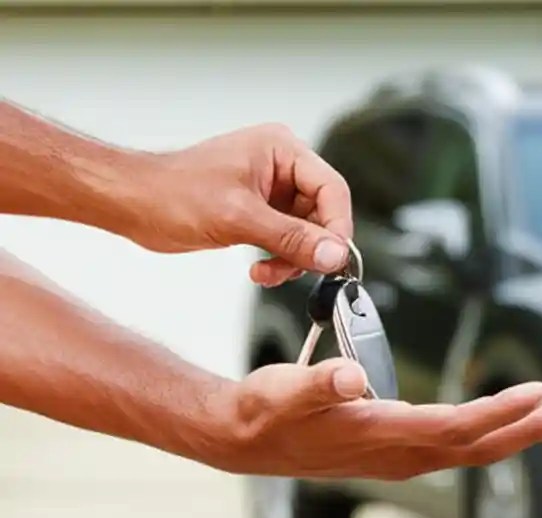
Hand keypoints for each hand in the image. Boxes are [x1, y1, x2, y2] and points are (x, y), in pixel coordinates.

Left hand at [129, 123, 352, 286]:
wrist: (131, 204)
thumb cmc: (169, 193)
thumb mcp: (239, 218)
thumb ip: (291, 237)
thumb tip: (333, 254)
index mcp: (281, 149)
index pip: (332, 189)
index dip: (337, 227)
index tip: (334, 258)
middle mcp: (281, 166)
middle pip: (323, 214)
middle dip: (309, 247)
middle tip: (296, 268)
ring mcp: (271, 190)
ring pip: (307, 233)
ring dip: (292, 258)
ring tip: (268, 272)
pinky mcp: (260, 212)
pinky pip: (287, 240)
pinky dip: (280, 259)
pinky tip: (261, 270)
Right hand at [200, 358, 541, 480]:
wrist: (242, 439)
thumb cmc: (264, 409)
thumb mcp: (282, 390)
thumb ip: (318, 383)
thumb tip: (352, 377)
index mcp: (381, 436)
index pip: (456, 427)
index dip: (502, 413)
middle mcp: (399, 454)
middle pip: (478, 445)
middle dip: (528, 429)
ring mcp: (401, 458)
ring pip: (472, 449)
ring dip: (517, 432)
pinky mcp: (398, 453)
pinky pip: (457, 447)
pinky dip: (491, 434)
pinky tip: (509, 422)